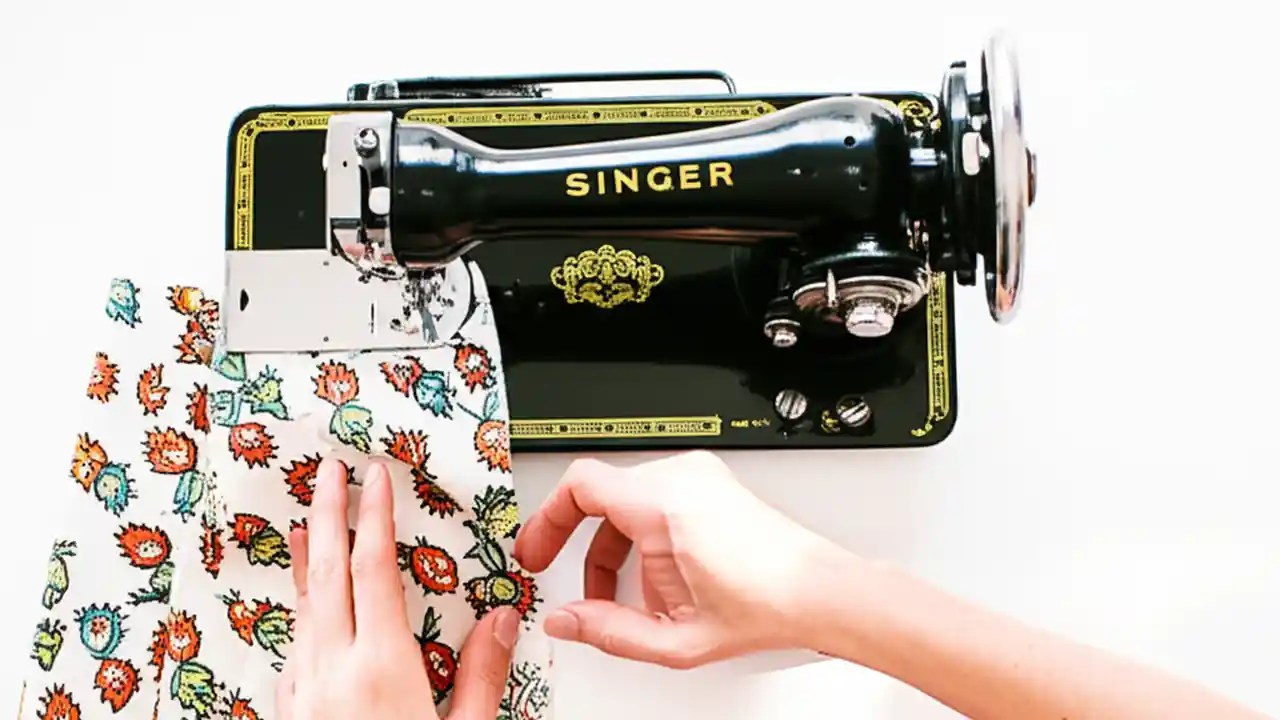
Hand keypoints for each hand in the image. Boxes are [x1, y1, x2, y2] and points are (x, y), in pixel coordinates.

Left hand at [278, 459, 520, 718]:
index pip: (374, 571)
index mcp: (383, 669)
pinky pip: (294, 645)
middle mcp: (335, 672)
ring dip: (307, 559)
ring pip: (304, 607)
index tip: (376, 480)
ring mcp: (305, 691)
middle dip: (329, 514)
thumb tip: (502, 624)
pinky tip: (305, 605)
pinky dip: (301, 609)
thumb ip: (481, 677)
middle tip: (330, 475)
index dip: (375, 517)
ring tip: (308, 525)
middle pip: (327, 573)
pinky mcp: (290, 711)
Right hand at [513, 451, 851, 667]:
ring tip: (631, 597)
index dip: (547, 519)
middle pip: (602, 498)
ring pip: (628, 500)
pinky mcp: (712, 482)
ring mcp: (698, 475)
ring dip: (617, 547)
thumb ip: (608, 631)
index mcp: (662, 505)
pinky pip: (657, 498)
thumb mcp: (674, 638)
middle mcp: (680, 478)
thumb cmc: (765, 604)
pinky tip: (660, 577)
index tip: (538, 549)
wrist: (817, 590)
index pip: (580, 484)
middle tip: (573, 583)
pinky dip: (645, 535)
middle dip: (586, 550)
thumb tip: (566, 621)